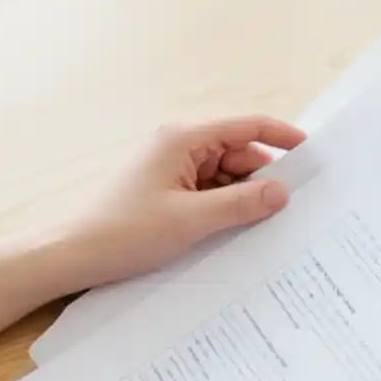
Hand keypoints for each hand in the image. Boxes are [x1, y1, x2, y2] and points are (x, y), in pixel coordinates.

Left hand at [50, 115, 305, 293]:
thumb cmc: (123, 232)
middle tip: (287, 207)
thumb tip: (282, 191)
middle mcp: (177, 145)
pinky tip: (232, 228)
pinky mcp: (163, 188)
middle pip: (238, 152)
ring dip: (241, 195)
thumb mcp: (191, 220)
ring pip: (224, 174)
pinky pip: (206, 190)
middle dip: (262, 177)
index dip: (282, 137)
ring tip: (258, 224)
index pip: (247, 126)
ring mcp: (169, 166)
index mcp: (183, 138)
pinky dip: (223, 205)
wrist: (68, 254)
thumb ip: (242, 203)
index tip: (312, 154)